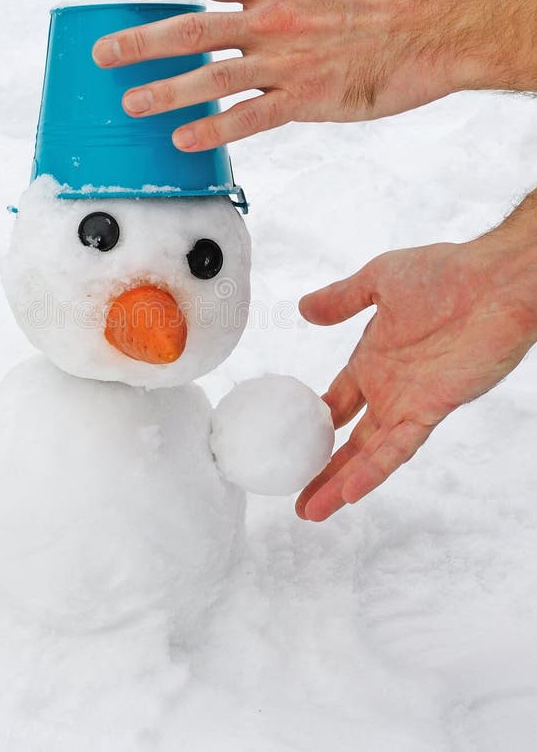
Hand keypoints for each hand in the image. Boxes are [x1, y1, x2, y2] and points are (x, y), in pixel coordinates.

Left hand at [92, 0, 462, 151]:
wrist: (435, 27)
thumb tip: (263, 0)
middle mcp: (271, 18)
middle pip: (190, 30)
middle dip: (141, 42)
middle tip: (106, 54)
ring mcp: (284, 60)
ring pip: (208, 77)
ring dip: (164, 92)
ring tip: (131, 104)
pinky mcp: (304, 99)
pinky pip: (247, 118)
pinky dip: (212, 129)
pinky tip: (184, 140)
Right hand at [295, 217, 536, 521]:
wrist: (495, 280)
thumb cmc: (446, 272)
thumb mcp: (378, 279)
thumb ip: (342, 299)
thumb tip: (304, 309)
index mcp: (373, 361)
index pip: (337, 402)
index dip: (314, 424)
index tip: (288, 442)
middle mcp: (389, 389)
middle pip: (348, 440)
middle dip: (321, 468)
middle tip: (295, 495)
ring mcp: (408, 403)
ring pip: (368, 455)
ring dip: (338, 483)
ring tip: (308, 511)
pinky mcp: (431, 410)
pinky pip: (397, 448)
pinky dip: (373, 471)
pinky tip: (349, 492)